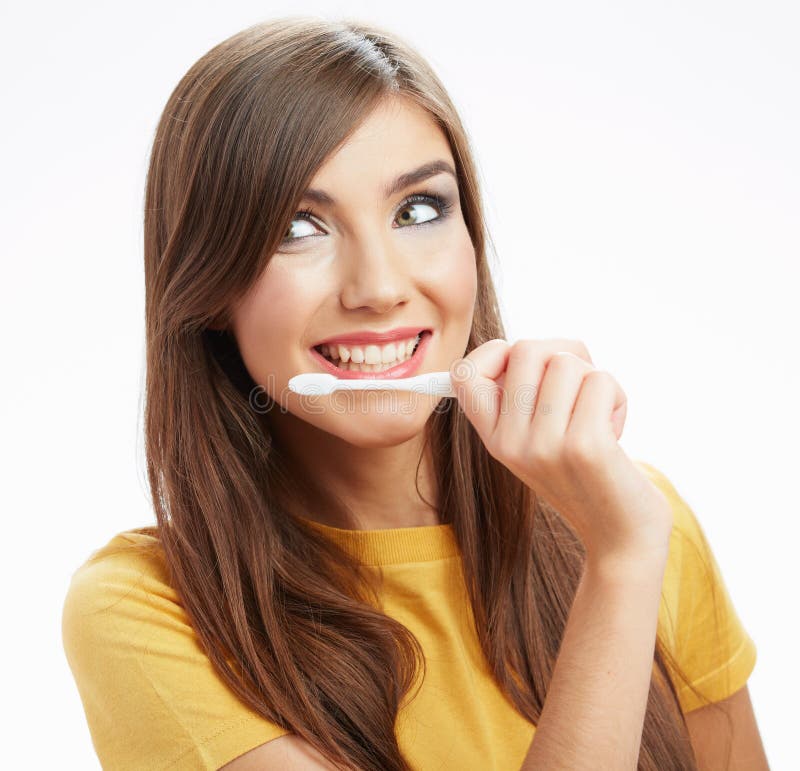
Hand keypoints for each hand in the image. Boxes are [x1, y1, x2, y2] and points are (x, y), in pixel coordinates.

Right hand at [448, 338, 672, 563]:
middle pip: (526, 349)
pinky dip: (617, 397)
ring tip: (598, 415)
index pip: (464, 374)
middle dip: (564, 354)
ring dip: (594, 378)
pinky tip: (615, 429)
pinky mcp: (584, 447)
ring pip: (567, 362)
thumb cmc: (586, 471)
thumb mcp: (540, 437)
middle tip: (580, 386)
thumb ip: (526, 393)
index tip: (531, 369)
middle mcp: (510, 442)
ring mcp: (544, 446)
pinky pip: (600, 381)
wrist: (621, 533)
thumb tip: (531, 347)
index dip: (496, 352)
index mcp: (493, 437)